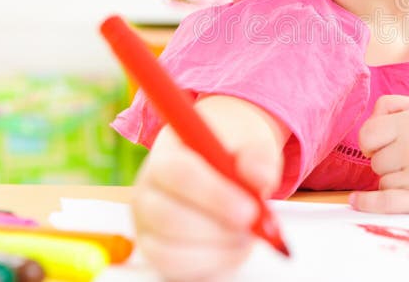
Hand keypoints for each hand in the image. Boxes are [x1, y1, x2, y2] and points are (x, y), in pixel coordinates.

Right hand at [131, 122, 281, 280]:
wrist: (226, 163)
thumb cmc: (233, 151)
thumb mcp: (251, 140)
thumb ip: (257, 154)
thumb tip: (260, 178)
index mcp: (166, 155)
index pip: (178, 173)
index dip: (214, 195)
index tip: (250, 208)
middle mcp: (149, 192)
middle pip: (168, 217)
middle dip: (217, 229)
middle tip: (252, 227)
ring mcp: (148, 227)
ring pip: (170, 252)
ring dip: (217, 251)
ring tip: (247, 237)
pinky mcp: (158, 254)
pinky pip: (178, 272)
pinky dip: (212, 266)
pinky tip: (235, 248)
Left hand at [350, 95, 408, 213]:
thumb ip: (390, 104)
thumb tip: (367, 122)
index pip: (367, 135)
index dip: (370, 141)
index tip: (380, 145)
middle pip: (375, 161)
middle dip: (387, 160)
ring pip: (382, 182)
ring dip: (394, 180)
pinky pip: (384, 203)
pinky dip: (367, 204)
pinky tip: (356, 201)